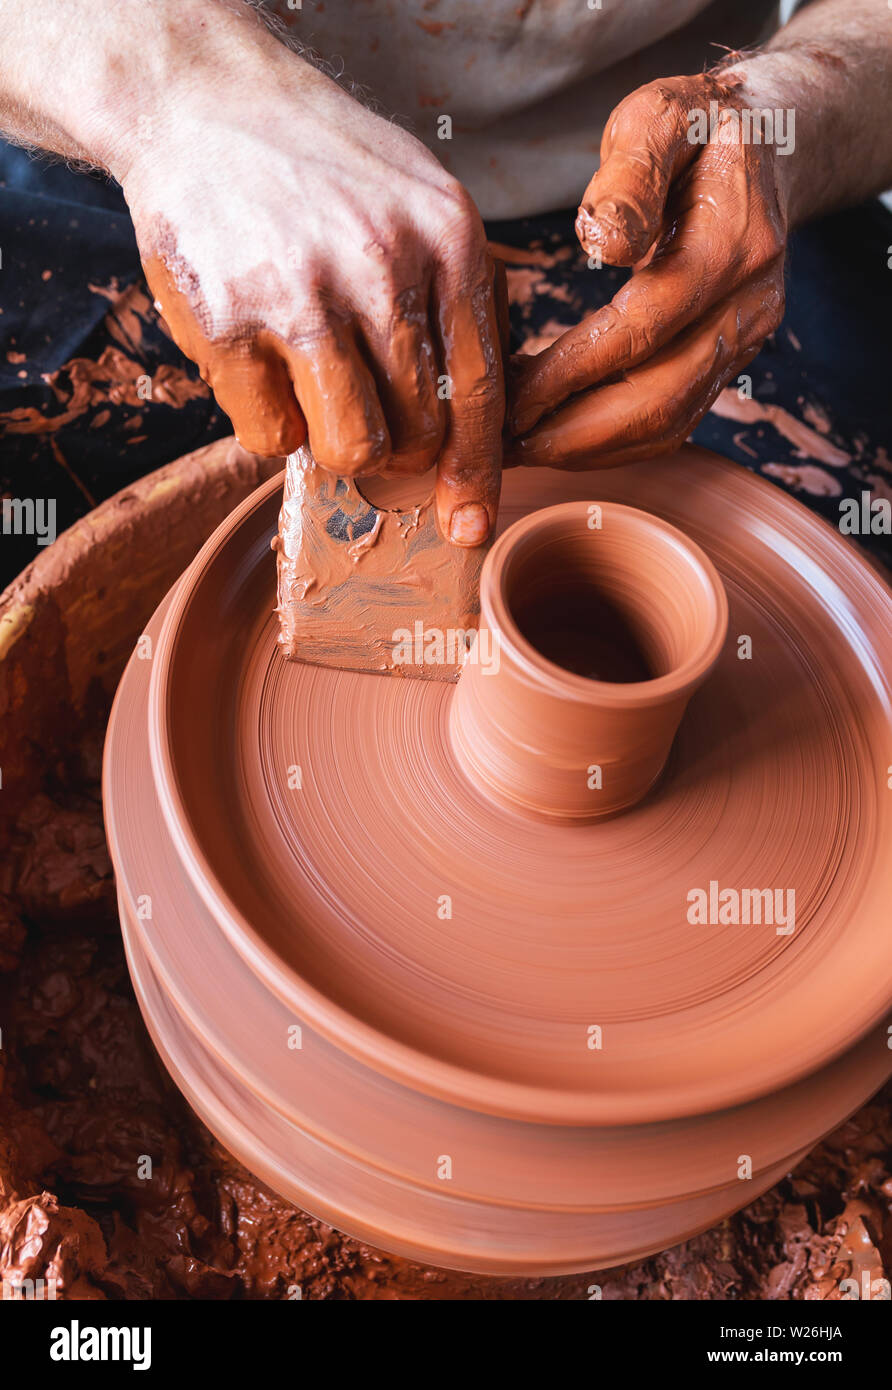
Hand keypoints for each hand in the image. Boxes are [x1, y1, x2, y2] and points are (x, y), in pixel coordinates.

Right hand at [120, 26, 501, 545]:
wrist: (204, 102)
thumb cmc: (321, 168)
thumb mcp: (420, 203)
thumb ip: (454, 300)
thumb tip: (473, 428)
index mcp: (448, 239)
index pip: (479, 389)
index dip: (475, 470)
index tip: (468, 522)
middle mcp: (382, 267)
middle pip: (417, 434)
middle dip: (396, 448)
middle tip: (364, 413)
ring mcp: (301, 296)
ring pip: (351, 447)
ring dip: (332, 439)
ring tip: (309, 386)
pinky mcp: (227, 323)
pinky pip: (270, 435)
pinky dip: (267, 420)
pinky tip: (257, 361)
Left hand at [505, 72, 788, 469]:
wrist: (769, 145)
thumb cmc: (696, 129)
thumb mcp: (658, 117)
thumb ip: (630, 175)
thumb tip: (604, 244)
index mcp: (730, 246)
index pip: (640, 331)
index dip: (570, 372)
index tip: (507, 397)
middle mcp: (747, 307)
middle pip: (657, 402)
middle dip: (571, 435)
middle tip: (500, 446)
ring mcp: (744, 341)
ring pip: (666, 425)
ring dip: (586, 449)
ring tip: (518, 449)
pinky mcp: (730, 361)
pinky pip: (672, 422)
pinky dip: (611, 442)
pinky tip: (557, 436)